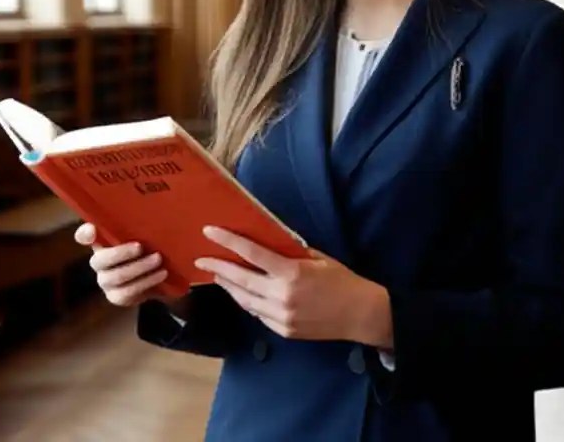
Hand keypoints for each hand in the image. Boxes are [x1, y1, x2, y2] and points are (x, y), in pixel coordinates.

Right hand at [75, 222, 171, 307]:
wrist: (161, 274)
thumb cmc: (151, 245)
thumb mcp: (146, 232)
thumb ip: (140, 224)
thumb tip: (152, 210)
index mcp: (102, 240)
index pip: (84, 236)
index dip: (85, 234)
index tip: (92, 230)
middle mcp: (99, 261)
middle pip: (99, 260)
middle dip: (120, 253)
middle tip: (141, 247)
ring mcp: (106, 280)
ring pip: (115, 277)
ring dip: (138, 268)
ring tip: (158, 260)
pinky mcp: (116, 296)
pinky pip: (126, 293)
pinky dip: (145, 283)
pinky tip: (161, 274)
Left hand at [194, 226, 393, 348]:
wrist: (361, 315)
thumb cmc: (343, 281)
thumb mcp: (319, 259)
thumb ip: (292, 253)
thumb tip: (270, 243)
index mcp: (291, 273)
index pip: (252, 254)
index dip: (228, 241)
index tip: (210, 232)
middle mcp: (281, 295)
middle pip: (240, 279)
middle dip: (218, 268)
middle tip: (202, 259)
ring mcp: (280, 316)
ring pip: (244, 300)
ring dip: (229, 286)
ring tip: (218, 276)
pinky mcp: (282, 330)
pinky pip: (257, 314)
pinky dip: (247, 302)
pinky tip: (242, 294)